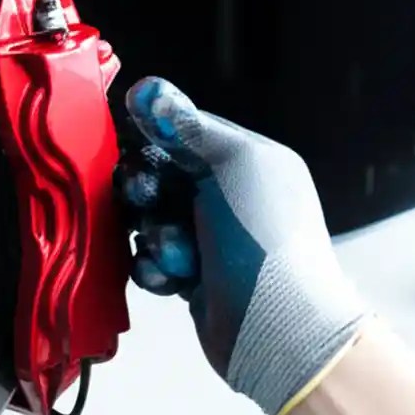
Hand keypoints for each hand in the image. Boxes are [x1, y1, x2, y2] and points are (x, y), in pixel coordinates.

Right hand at [115, 76, 368, 414]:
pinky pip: (151, 260)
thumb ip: (189, 126)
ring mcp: (208, 238)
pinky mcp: (190, 276)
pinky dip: (156, 269)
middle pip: (157, 177)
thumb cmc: (265, 240)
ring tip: (179, 256)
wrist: (279, 326)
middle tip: (148, 204)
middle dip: (146, 193)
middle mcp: (227, 196)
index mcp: (246, 162)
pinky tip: (173, 280)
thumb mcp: (235, 165)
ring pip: (148, 221)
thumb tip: (148, 88)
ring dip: (155, 237)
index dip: (153, 140)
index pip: (182, 134)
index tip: (135, 148)